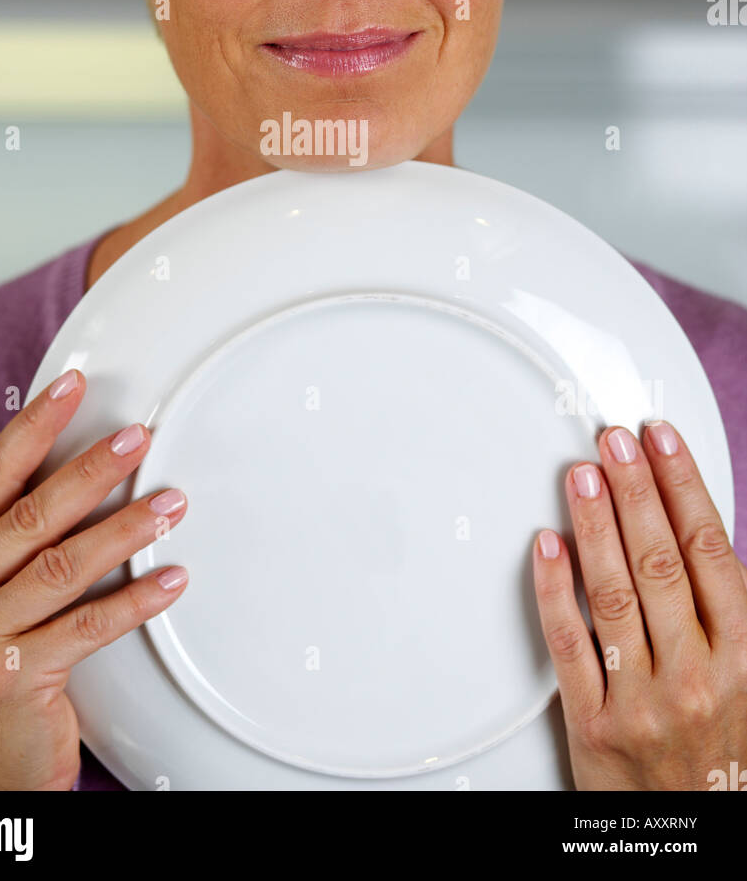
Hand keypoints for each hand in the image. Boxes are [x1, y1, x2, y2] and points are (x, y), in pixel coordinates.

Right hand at [0, 369, 187, 790]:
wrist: (1, 753)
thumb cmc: (10, 648)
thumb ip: (25, 530)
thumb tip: (92, 454)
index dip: (33, 426)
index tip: (73, 385)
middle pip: (30, 516)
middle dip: (90, 470)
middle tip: (139, 437)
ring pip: (61, 568)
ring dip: (124, 530)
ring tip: (172, 505)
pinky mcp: (11, 680)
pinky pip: (86, 628)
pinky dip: (135, 600)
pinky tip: (172, 579)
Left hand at [533, 420, 746, 789]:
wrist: (689, 836)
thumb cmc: (718, 752)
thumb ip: (726, 610)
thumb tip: (700, 529)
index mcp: (742, 659)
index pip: (711, 550)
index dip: (683, 485)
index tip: (661, 440)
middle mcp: (696, 677)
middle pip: (660, 561)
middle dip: (635, 489)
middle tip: (614, 439)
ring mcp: (642, 701)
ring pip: (613, 595)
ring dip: (594, 525)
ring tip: (581, 474)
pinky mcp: (593, 725)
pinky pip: (568, 644)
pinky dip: (554, 590)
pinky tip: (547, 546)